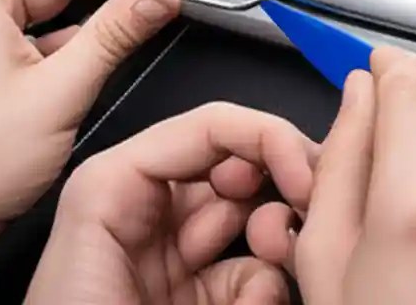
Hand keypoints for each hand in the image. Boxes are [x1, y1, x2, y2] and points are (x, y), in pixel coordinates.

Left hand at [25, 103, 317, 304]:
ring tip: (283, 261)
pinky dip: (264, 286)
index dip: (267, 139)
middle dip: (280, 189)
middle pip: (236, 171)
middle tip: (304, 217)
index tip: (306, 175)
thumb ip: (178, 208)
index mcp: (113, 186)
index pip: (207, 129)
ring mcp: (170, 260)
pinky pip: (244, 277)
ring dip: (277, 242)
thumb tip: (273, 239)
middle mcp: (144, 215)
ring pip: (250, 226)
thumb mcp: (109, 234)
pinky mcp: (188, 300)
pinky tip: (260, 300)